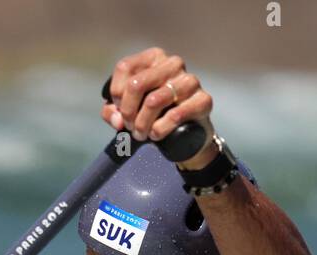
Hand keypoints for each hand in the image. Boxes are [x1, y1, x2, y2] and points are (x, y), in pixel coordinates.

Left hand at [102, 47, 215, 164]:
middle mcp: (173, 63)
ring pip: (153, 101)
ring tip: (143, 135)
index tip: (120, 111)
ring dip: (142, 125)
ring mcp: (190, 80)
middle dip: (128, 112)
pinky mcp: (203, 100)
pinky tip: (156, 135)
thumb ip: (112, 111)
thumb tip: (117, 120)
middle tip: (130, 128)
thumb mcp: (129, 110)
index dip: (117, 95)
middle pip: (136, 84)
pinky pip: (175, 115)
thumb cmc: (155, 116)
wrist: (187, 133)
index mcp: (154, 57)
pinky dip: (160, 129)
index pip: (124, 68)